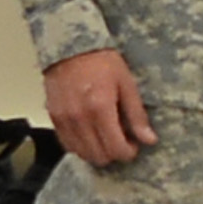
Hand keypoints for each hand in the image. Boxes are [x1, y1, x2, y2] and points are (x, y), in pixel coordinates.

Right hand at [44, 45, 153, 168]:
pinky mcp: (53, 118)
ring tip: (106, 137)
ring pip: (82, 154)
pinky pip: (67, 145)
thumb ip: (137, 115)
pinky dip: (81, 146)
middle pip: (99, 156)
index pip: (115, 148)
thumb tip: (149, 139)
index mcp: (100, 108)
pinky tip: (91, 135)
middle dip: (114, 154)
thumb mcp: (127, 83)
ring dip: (97, 152)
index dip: (128, 152)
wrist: (70, 46)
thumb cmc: (101, 61)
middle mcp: (80, 118)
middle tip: (121, 141)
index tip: (133, 145)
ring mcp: (64, 120)